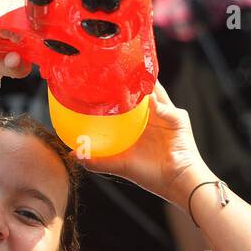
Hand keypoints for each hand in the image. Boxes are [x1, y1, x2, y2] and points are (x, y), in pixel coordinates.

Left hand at [86, 80, 208, 204]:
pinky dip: (156, 104)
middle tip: (115, 68)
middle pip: (141, 91)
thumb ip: (98, 160)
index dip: (117, 91)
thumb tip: (73, 154)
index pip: (127, 101)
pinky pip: (165, 107)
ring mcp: (166, 115)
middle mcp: (153, 116)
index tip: (101, 80)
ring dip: (144, 83)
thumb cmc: (152, 175)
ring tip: (131, 71)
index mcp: (140, 125)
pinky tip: (148, 99)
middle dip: (131, 79)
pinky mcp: (178, 119)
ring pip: (155, 92)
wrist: (176, 182)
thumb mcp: (121, 165)